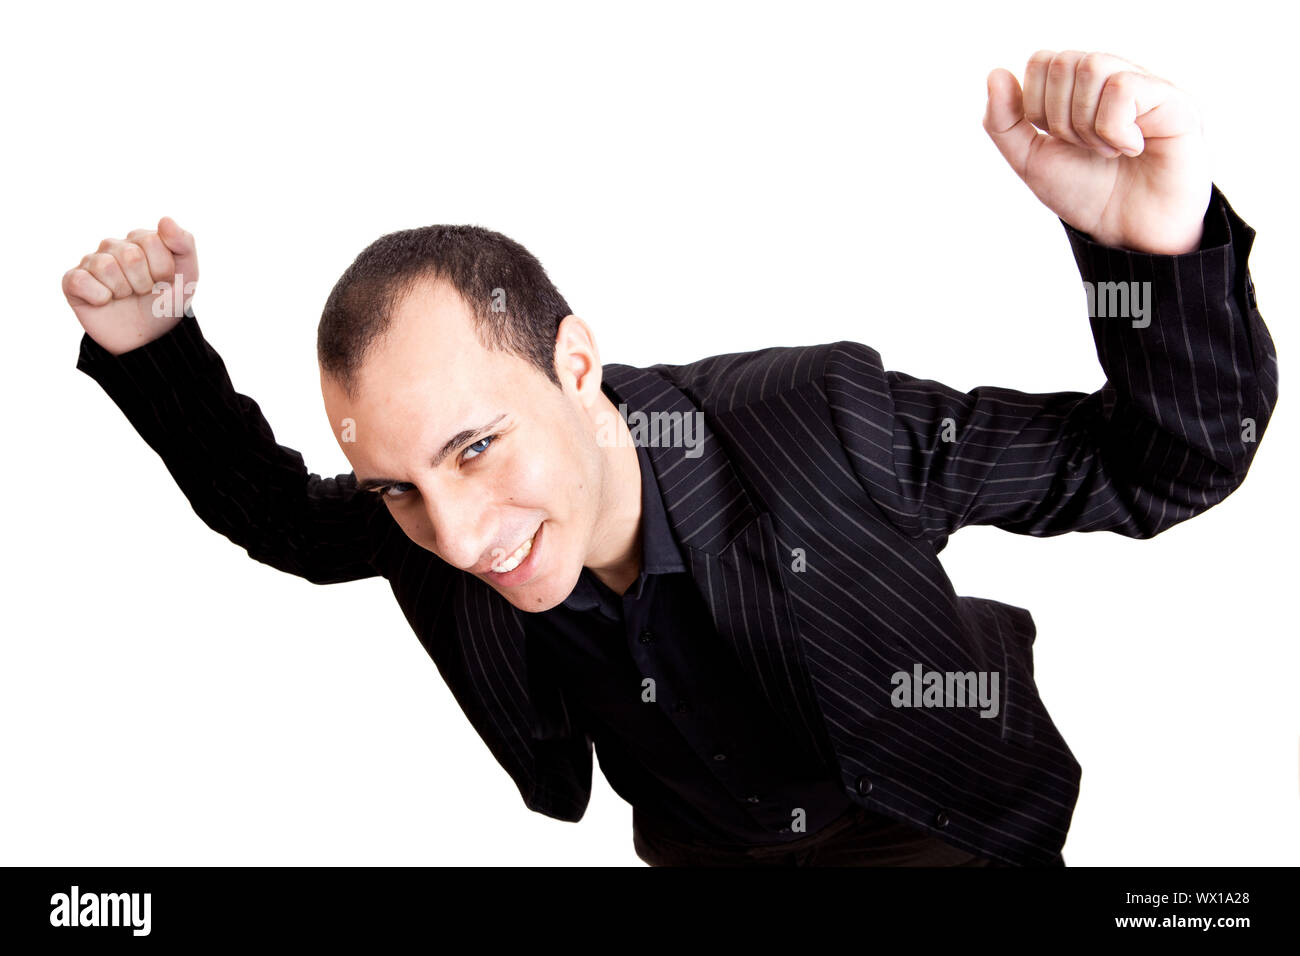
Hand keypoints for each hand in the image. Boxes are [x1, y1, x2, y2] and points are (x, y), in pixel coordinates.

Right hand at [62, 217, 198, 355]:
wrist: (148, 338)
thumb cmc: (166, 304)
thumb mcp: (187, 276)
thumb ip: (184, 244)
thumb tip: (165, 219)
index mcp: (140, 239)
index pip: (152, 241)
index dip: (162, 269)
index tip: (163, 282)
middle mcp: (113, 246)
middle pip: (131, 255)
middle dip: (144, 282)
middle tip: (143, 292)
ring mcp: (91, 262)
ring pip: (106, 267)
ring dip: (123, 290)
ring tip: (125, 297)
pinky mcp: (73, 281)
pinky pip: (80, 280)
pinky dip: (98, 297)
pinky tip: (105, 302)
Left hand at [982, 50, 1211, 254]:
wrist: (1128, 232)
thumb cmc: (1086, 193)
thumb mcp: (1030, 160)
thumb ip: (1004, 122)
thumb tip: (996, 73)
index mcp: (1080, 87)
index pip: (1041, 61)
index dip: (1035, 105)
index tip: (1056, 139)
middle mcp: (1113, 76)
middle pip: (1063, 62)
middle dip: (1059, 118)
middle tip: (1083, 148)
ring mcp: (1145, 84)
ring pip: (1092, 67)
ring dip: (1086, 124)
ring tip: (1106, 151)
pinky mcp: (1174, 99)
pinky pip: (1123, 87)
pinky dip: (1113, 128)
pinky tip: (1131, 149)